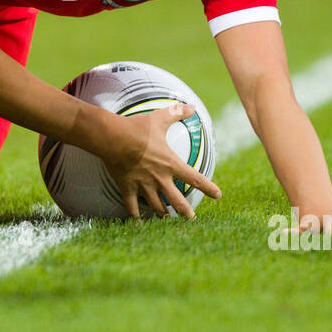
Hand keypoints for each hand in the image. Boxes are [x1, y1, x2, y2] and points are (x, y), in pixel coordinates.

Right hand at [103, 104, 221, 219]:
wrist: (114, 138)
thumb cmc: (137, 129)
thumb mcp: (159, 119)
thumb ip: (176, 113)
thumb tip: (191, 107)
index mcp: (171, 164)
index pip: (195, 178)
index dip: (208, 188)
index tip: (217, 195)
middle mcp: (160, 178)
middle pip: (177, 201)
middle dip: (186, 212)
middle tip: (192, 219)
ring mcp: (143, 185)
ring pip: (157, 206)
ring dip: (164, 215)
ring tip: (168, 221)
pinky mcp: (128, 188)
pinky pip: (132, 208)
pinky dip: (136, 217)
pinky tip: (139, 224)